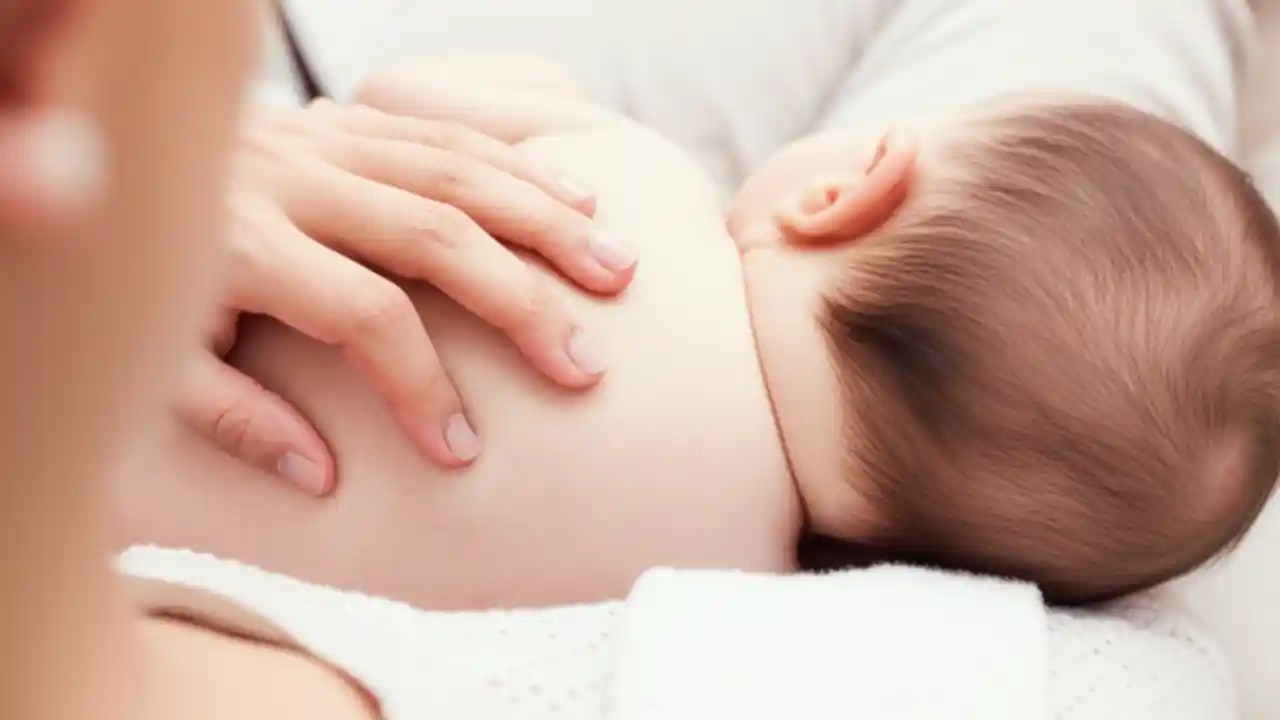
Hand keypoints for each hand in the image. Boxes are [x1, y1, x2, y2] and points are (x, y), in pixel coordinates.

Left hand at [176, 101, 636, 493]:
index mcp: (243, 246)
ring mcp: (320, 140)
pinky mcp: (339, 122)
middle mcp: (291, 181)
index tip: (462, 450)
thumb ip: (232, 419)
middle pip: (434, 234)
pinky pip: (443, 133)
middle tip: (585, 365)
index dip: (422, 385)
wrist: (106, 164)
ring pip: (456, 171)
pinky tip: (578, 198)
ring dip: (545, 222)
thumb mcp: (151, 363)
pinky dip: (516, 165)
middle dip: (521, 302)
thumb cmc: (137, 276)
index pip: (365, 316)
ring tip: (616, 271)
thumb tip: (324, 475)